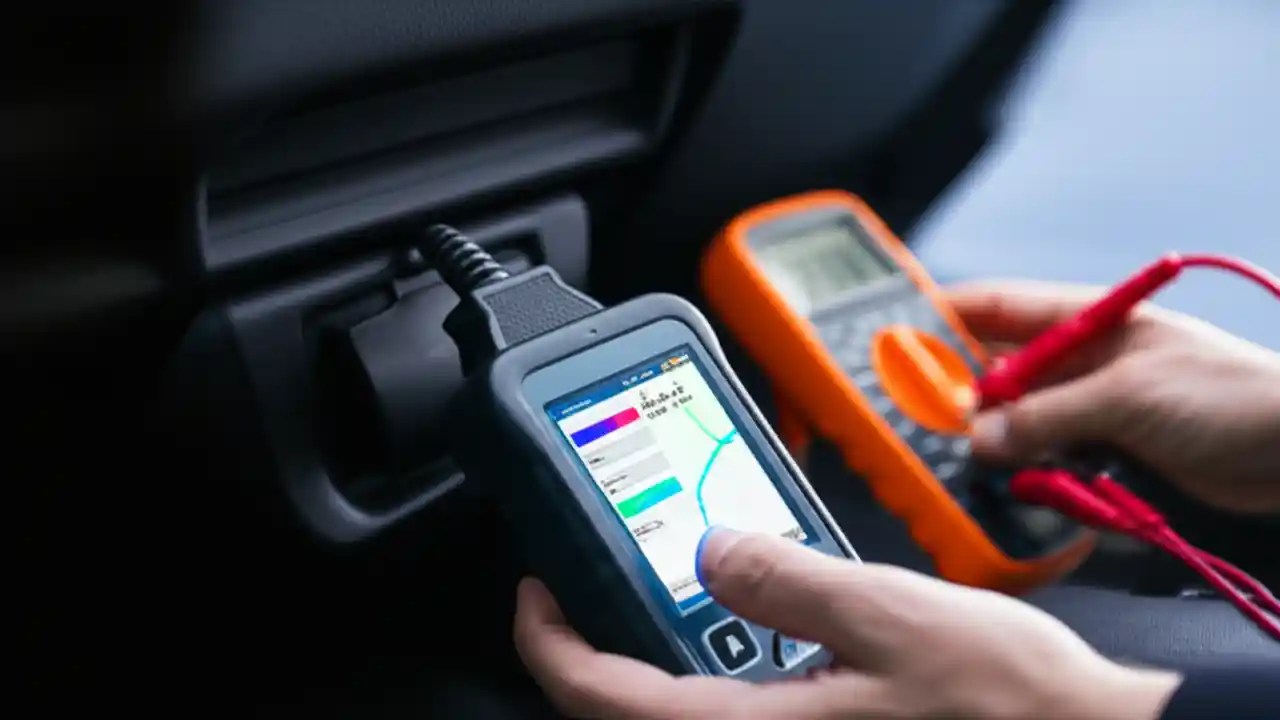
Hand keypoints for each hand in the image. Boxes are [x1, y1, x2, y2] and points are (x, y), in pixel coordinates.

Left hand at [514, 530, 1180, 718]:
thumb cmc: (1003, 704)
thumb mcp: (886, 614)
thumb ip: (786, 579)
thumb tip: (709, 551)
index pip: (601, 696)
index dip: (548, 640)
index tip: (535, 586)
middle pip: (632, 703)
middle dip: (603, 635)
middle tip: (601, 569)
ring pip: (685, 702)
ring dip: (664, 640)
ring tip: (675, 573)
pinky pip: (741, 701)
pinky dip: (723, 656)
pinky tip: (758, 610)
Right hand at [949, 281, 1279, 514]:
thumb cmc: (1231, 396)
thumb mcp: (1127, 396)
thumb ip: (1048, 415)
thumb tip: (981, 436)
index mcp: (1086, 320)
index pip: (997, 306)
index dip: (944, 314)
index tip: (895, 334)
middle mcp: (1082, 361)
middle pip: (998, 371)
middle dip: (960, 393)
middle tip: (917, 415)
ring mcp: (1093, 407)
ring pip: (1019, 421)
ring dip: (997, 442)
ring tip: (964, 459)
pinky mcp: (1107, 451)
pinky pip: (1049, 458)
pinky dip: (1029, 473)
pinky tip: (1014, 485)